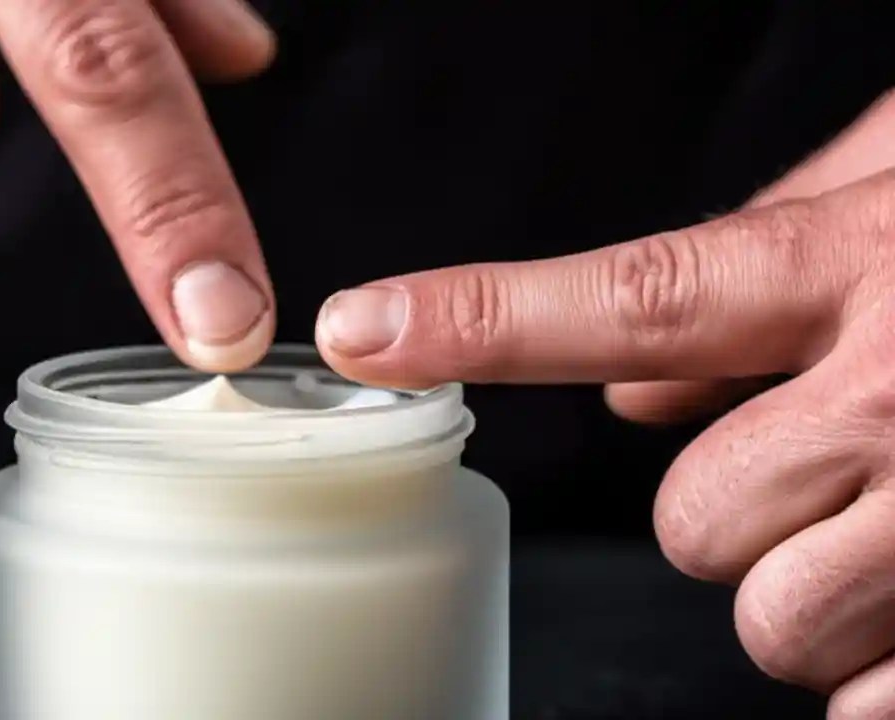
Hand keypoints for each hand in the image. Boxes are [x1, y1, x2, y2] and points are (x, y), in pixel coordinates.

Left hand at [316, 91, 894, 716]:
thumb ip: (770, 259)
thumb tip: (625, 383)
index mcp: (863, 269)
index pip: (631, 296)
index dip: (477, 312)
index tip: (358, 327)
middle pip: (691, 521)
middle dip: (731, 512)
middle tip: (822, 462)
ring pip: (772, 622)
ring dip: (809, 592)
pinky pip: (867, 699)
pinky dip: (880, 664)